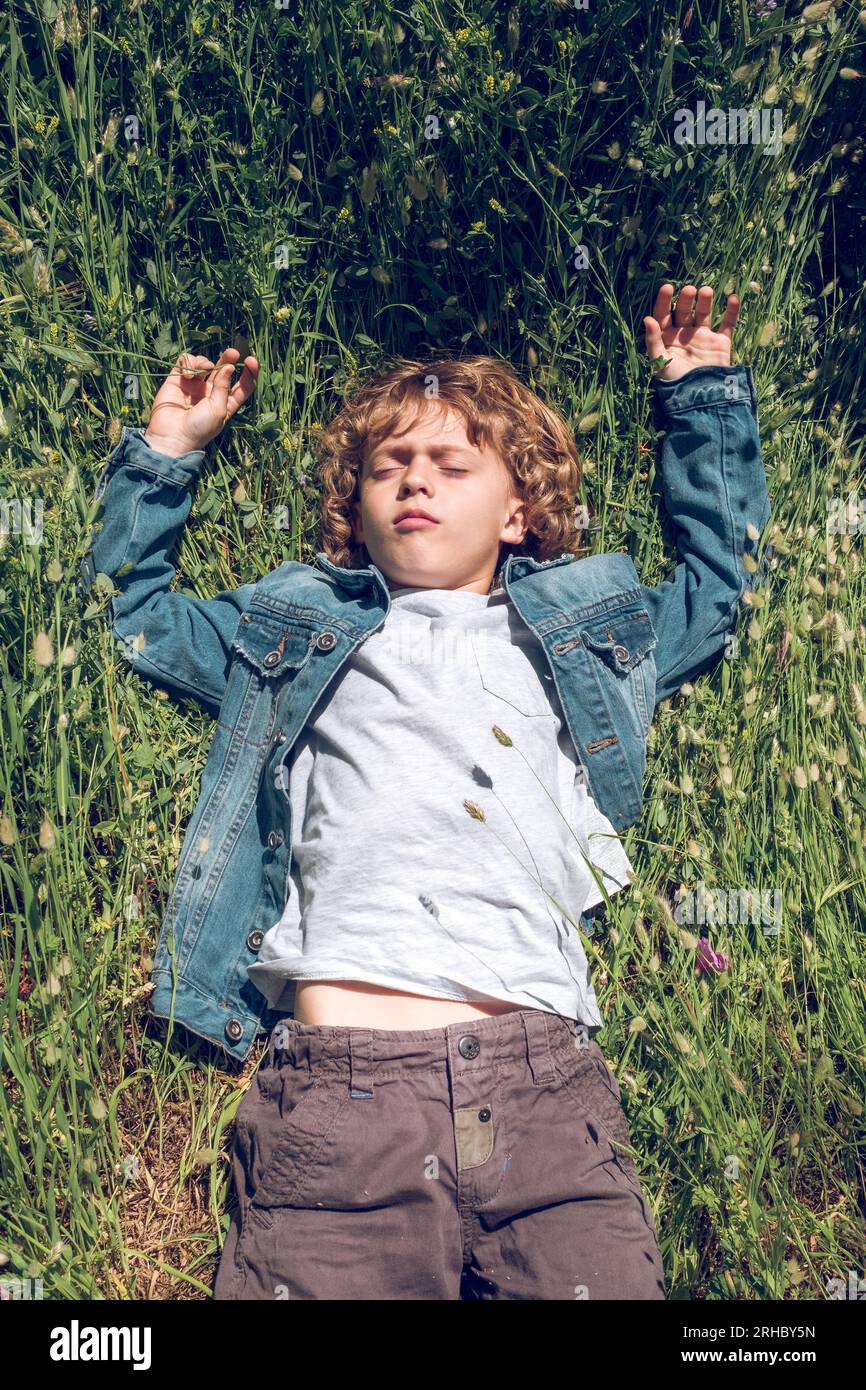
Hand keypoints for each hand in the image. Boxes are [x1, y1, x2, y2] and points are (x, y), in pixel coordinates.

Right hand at [143, 348, 258, 454]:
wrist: (172, 436)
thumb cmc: (199, 429)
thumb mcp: (218, 410)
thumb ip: (224, 387)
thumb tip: (230, 367)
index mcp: (225, 403)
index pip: (242, 385)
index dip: (249, 373)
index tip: (250, 361)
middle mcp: (210, 392)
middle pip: (223, 370)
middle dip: (228, 359)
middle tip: (233, 352)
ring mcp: (194, 385)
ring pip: (203, 363)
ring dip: (205, 362)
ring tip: (204, 370)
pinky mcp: (177, 379)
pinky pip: (185, 362)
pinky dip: (188, 362)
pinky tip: (188, 374)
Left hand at [643, 284, 738, 381]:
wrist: (701, 397)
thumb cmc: (675, 381)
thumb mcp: (660, 362)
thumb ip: (653, 340)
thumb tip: (647, 318)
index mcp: (667, 338)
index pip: (663, 315)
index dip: (664, 301)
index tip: (667, 287)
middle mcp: (684, 335)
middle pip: (684, 311)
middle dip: (685, 299)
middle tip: (689, 290)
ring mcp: (703, 337)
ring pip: (704, 313)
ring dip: (705, 301)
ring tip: (706, 291)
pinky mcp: (720, 343)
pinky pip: (728, 324)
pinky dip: (732, 311)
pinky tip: (733, 298)